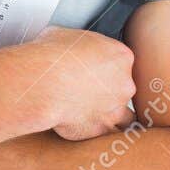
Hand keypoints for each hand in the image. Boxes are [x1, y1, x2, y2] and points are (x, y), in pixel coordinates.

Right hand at [14, 26, 136, 140]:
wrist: (43, 84)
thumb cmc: (50, 56)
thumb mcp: (64, 36)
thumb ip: (77, 45)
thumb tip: (67, 47)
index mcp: (120, 56)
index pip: (123, 64)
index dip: (107, 69)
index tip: (93, 73)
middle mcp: (125, 83)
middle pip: (125, 89)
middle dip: (110, 93)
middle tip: (89, 94)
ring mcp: (116, 109)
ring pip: (125, 118)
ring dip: (111, 116)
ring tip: (92, 115)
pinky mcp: (101, 128)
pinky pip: (104, 134)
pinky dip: (96, 131)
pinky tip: (83, 127)